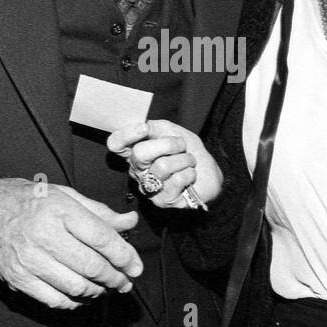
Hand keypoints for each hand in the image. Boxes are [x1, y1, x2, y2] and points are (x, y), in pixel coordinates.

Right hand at [0, 176, 141, 308]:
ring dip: (98, 292)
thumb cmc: (24, 200)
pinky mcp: (18, 279)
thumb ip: (98, 212)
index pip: (102, 238)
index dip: (125, 256)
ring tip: (105, 287)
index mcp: (59, 210)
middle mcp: (44, 235)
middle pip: (93, 267)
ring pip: (77, 287)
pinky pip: (55, 300)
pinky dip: (74, 301)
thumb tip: (129, 221)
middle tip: (124, 282)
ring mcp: (29, 260)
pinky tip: (81, 294)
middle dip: (116, 278)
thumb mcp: (64, 195)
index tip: (135, 266)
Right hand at [107, 119, 222, 208]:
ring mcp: (149, 187)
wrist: (209, 173)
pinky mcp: (163, 201)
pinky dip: (189, 173)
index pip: (116, 144)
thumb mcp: (173, 131)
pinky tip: (190, 176)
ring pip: (162, 166)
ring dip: (184, 159)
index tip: (144, 128)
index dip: (126, 134)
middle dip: (168, 144)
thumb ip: (156, 127)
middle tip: (181, 146)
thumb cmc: (188, 152)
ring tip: (189, 162)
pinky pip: (176, 180)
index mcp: (136, 151)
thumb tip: (143, 126)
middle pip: (139, 153)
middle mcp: (138, 171)